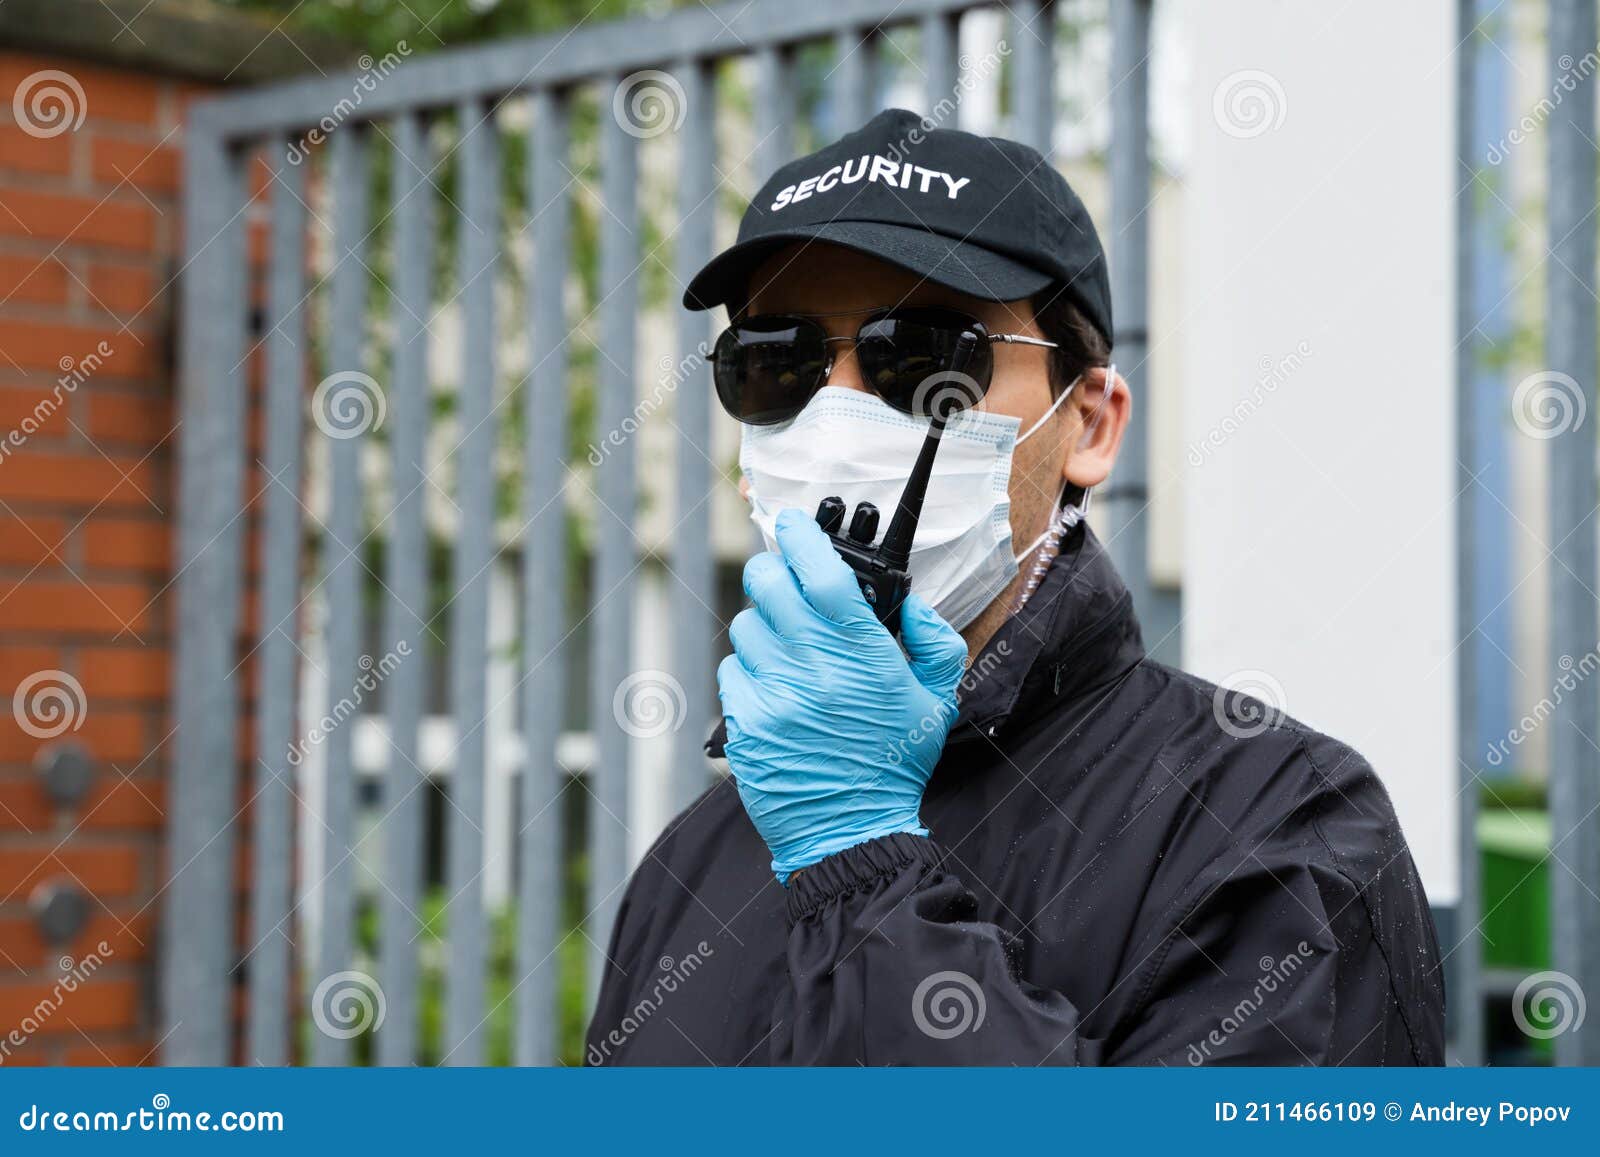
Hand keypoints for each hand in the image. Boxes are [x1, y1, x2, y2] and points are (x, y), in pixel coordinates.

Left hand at [717, 508, 968, 882]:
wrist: (852, 832)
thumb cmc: (893, 765)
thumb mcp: (936, 701)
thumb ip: (935, 643)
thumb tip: (911, 603)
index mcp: (864, 655)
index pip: (820, 572)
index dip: (800, 536)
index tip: (793, 523)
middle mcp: (815, 668)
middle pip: (767, 583)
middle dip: (772, 569)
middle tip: (783, 577)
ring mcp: (775, 695)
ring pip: (746, 625)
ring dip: (764, 624)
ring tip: (788, 647)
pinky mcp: (745, 723)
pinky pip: (733, 669)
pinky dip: (751, 670)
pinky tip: (776, 687)